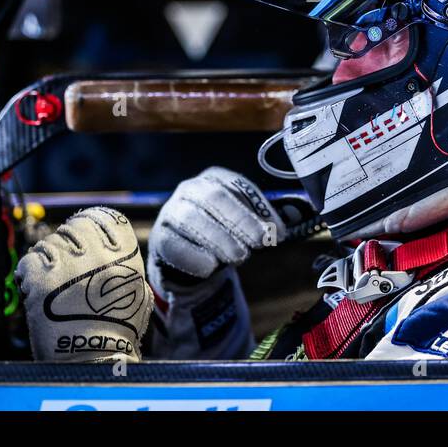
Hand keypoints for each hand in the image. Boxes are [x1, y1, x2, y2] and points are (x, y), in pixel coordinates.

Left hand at [15, 207, 151, 362]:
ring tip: (54, 285)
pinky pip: (28, 261)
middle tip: (64, 261)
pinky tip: (38, 290)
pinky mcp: (41, 279)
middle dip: (66, 241)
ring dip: (48, 260)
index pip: (102, 217)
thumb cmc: (118, 331)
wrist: (94, 358)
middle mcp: (95, 253)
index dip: (89, 223)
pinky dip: (29, 275)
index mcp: (122, 253)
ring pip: (48, 243)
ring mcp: (66, 264)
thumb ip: (127, 266)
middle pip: (73, 227)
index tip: (83, 230)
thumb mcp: (138, 291)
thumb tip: (115, 252)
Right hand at [145, 167, 287, 358]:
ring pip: (192, 219)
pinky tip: (210, 268)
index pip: (238, 186)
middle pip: (214, 198)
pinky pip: (173, 244)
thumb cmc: (222, 232)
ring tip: (239, 258)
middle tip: (259, 244)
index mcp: (215, 178)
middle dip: (240, 220)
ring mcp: (171, 211)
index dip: (258, 208)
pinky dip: (193, 257)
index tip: (277, 232)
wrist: (187, 256)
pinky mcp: (160, 238)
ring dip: (219, 239)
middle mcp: (190, 189)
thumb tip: (287, 227)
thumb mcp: (243, 223)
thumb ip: (263, 222)